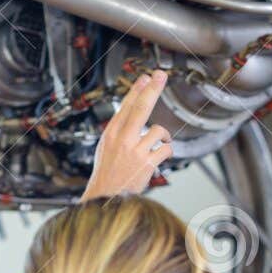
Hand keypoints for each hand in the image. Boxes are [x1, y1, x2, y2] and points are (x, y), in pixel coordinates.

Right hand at [82, 71, 172, 199]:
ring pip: (158, 130)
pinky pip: (165, 149)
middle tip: (161, 75)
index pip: (126, 106)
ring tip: (158, 144)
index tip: (146, 77)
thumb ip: (119, 131)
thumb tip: (131, 114)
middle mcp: (122, 139)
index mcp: (111, 133)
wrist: (104, 197)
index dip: (137, 90)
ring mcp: (134, 151)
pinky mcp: (146, 164)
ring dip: (162, 136)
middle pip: (141, 108)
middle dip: (152, 89)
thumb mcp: (105, 147)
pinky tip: (161, 155)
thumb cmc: (107, 173)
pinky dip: (167, 151)